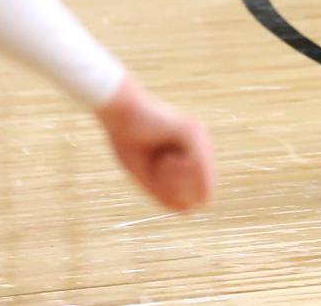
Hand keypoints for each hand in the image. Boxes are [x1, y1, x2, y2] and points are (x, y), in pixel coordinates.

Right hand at [95, 73, 215, 211]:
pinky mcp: (192, 132)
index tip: (157, 185)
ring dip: (177, 182)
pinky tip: (164, 160)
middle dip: (177, 191)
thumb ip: (165, 193)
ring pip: (202, 182)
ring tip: (160, 164)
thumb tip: (190, 209)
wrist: (119, 112)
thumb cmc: (129, 140)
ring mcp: (200, 137)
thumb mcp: (146, 175)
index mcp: (191, 155)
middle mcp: (201, 145)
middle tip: (157, 172)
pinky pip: (197, 168)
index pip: (196, 192)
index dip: (177, 197)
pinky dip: (178, 173)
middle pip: (201, 190)